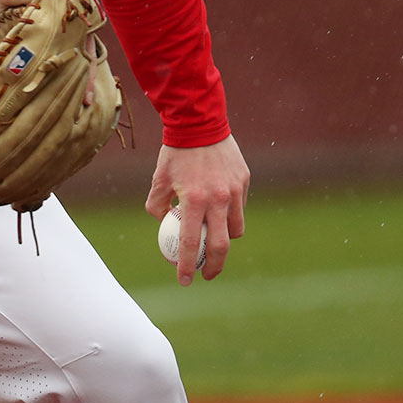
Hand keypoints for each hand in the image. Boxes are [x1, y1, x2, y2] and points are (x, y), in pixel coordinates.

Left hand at [145, 136, 248, 285]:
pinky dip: (230, 214)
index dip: (187, 266)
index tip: (185, 280)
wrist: (200, 122)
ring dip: (225, 239)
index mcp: (194, 200)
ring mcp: (235, 191)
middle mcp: (218, 199)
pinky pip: (239, 208)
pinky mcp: (244, 181)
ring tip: (213, 240)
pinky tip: (219, 210)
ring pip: (235, 228)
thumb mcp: (159, 179)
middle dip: (214, 266)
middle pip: (222, 245)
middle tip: (206, 274)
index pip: (192, 243)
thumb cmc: (175, 152)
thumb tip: (164, 222)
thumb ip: (157, 204)